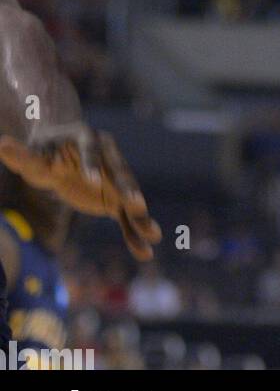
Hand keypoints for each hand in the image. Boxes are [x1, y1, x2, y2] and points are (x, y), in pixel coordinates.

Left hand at [0, 124, 161, 260]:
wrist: (59, 156)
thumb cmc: (43, 152)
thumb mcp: (32, 155)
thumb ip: (20, 155)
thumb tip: (2, 145)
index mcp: (87, 138)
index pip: (91, 150)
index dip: (92, 165)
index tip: (93, 182)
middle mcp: (108, 156)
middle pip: (119, 172)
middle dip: (128, 190)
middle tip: (137, 205)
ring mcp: (114, 179)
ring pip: (129, 196)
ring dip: (140, 216)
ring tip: (153, 234)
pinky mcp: (114, 199)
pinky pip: (126, 218)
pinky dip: (134, 233)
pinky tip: (144, 252)